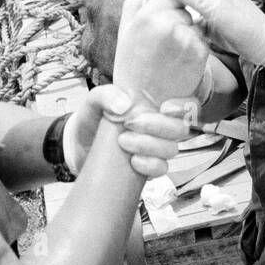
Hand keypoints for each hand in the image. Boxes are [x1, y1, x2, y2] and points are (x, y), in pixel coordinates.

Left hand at [63, 85, 189, 178]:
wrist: (77, 147)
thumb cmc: (91, 118)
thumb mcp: (94, 101)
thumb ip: (106, 95)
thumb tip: (126, 105)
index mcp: (154, 106)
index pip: (187, 104)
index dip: (184, 106)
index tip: (164, 107)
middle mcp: (160, 127)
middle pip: (180, 129)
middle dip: (158, 126)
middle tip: (130, 123)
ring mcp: (156, 149)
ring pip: (172, 149)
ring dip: (149, 145)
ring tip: (123, 141)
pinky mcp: (148, 168)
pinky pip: (161, 169)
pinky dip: (149, 165)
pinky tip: (133, 161)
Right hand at [111, 0, 209, 104]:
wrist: (144, 107)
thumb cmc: (131, 67)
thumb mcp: (124, 32)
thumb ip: (135, 4)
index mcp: (146, 16)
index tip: (163, 10)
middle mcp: (168, 24)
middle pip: (182, 4)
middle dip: (176, 13)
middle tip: (164, 36)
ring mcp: (187, 38)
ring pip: (193, 20)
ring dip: (186, 28)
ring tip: (170, 51)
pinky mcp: (201, 53)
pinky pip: (200, 37)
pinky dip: (193, 44)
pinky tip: (179, 60)